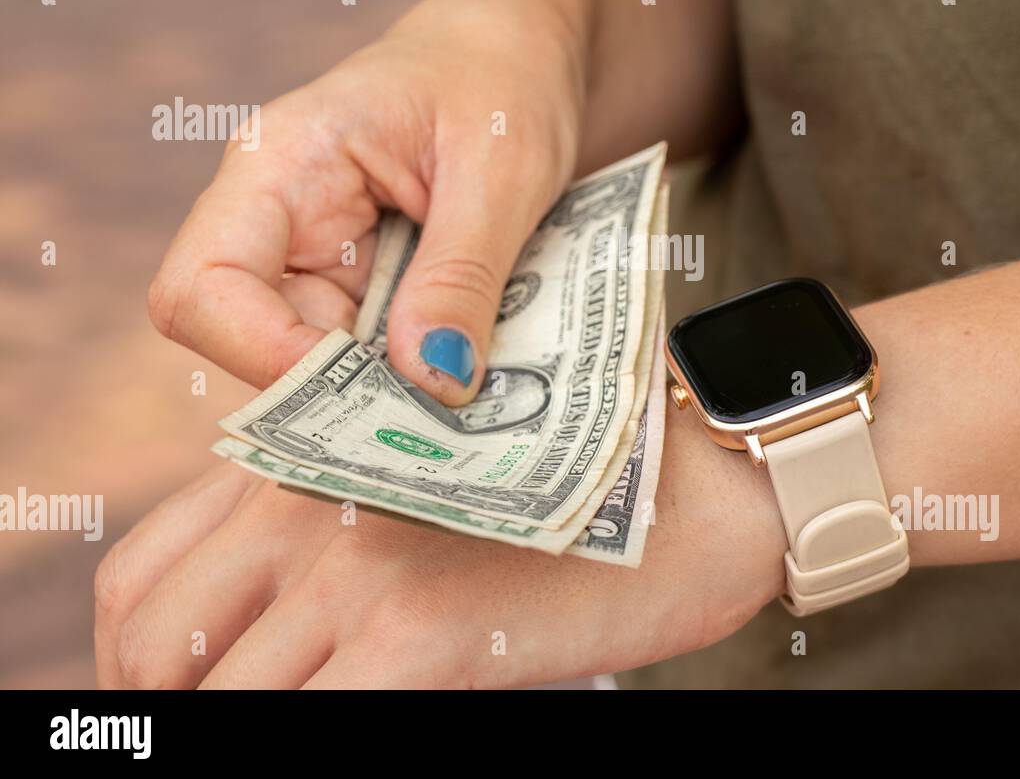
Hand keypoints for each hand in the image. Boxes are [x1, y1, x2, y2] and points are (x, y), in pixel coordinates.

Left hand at [93, 404, 787, 687]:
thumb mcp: (434, 492)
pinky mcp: (423, 627)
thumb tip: (267, 645)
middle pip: (150, 636)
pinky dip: (316, 736)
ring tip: (297, 726)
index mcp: (308, 459)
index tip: (176, 702)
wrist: (708, 487)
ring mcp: (359, 561)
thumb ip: (338, 537)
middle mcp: (310, 498)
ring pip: (220, 695)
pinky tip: (371, 724)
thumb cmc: (585, 493)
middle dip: (162, 705)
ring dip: (231, 729)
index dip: (137, 665)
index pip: (148, 578)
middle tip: (214, 728)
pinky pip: (314, 720)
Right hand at [147, 0, 585, 404]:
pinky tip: (471, 374)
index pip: (203, 290)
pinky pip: (367, 353)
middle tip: (441, 423)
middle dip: (340, 397)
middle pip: (253, 343)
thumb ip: (460, 274)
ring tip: (470, 397)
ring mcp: (318, 253)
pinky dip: (413, 374)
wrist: (525, 40)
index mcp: (281, 164)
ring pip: (316, 364)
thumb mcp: (501, 170)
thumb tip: (433, 384)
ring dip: (386, 394)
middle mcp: (279, 216)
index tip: (374, 392)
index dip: (267, 359)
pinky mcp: (362, 280)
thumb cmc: (505, 71)